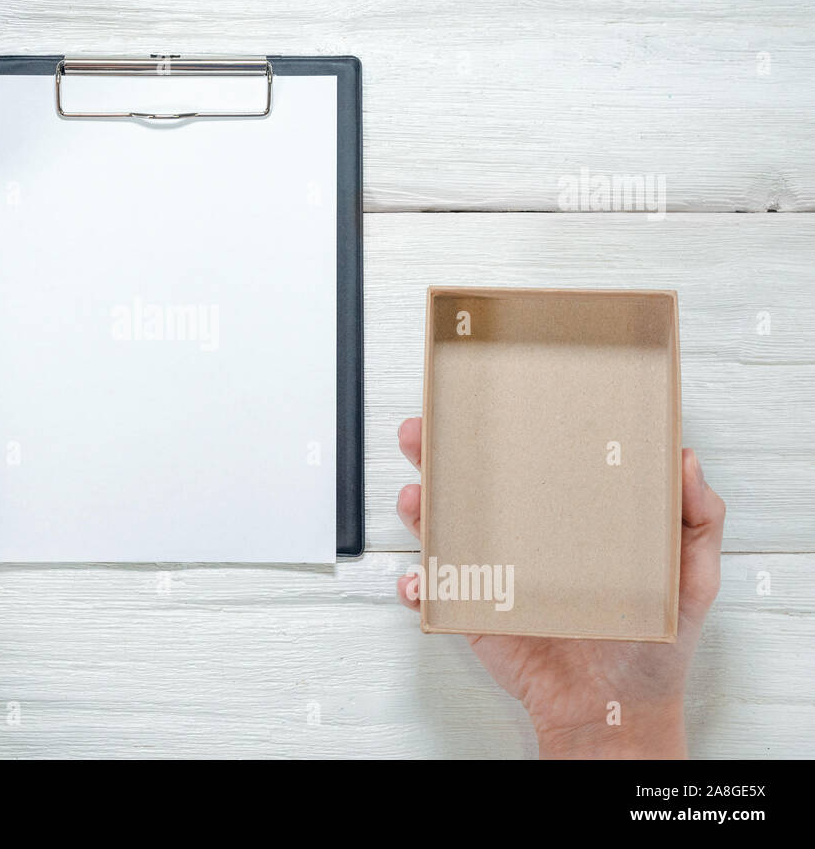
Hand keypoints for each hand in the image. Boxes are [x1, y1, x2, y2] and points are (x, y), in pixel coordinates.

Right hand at [394, 417, 725, 758]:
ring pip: (446, 530)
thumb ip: (696, 519)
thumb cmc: (652, 650)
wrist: (612, 712)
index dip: (511, 431)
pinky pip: (437, 593)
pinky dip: (420, 584)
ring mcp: (496, 574)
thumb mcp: (690, 578)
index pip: (536, 464)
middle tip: (424, 433)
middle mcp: (527, 540)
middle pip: (475, 486)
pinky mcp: (475, 612)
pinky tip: (421, 578)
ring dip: (421, 509)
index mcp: (572, 522)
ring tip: (416, 495)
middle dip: (441, 454)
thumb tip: (685, 460)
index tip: (495, 400)